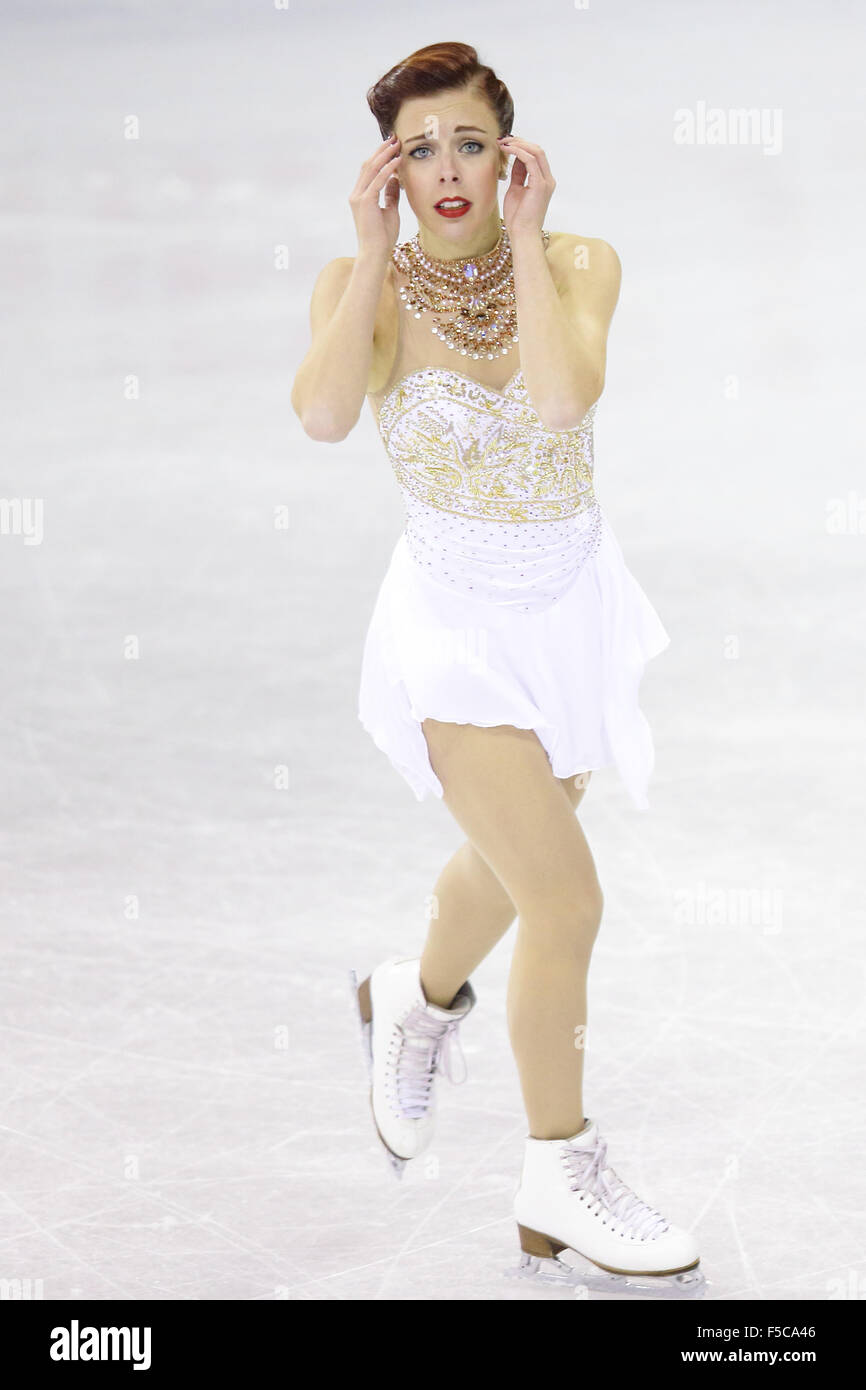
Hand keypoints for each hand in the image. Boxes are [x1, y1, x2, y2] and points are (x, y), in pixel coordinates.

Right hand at [349, 135, 401, 258]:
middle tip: (394, 138)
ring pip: (371, 169)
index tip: (392, 146)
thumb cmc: (383, 236)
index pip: (369, 171)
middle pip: (368, 165)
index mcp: (361, 196)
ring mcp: (359, 197)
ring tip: (397, 144)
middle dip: (381, 150)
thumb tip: (396, 179)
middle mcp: (356, 194)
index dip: (380, 157)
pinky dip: (388, 168)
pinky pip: (378, 180)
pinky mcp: (365, 201)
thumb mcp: (390, 210)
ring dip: (385, 155)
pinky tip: (398, 160)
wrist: (376, 253)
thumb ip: (391, 194)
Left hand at [498, 135, 555, 240]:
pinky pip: (530, 160)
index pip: (535, 156)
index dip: (521, 147)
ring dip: (518, 144)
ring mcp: (546, 182)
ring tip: (503, 143)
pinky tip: (507, 150)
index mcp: (543, 181)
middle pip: (537, 150)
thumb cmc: (518, 218)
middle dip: (520, 142)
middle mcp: (548, 180)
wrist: (522, 234)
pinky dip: (518, 152)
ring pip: (535, 152)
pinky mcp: (540, 185)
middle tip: (503, 140)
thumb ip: (518, 175)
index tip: (506, 144)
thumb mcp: (516, 190)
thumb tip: (515, 160)